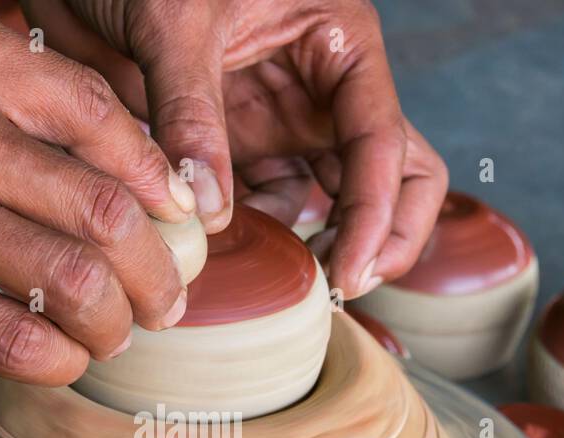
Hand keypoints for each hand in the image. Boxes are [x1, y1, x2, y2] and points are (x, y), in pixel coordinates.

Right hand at [0, 0, 198, 383]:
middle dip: (159, 269)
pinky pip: (13, 340)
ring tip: (115, 335)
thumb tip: (84, 159)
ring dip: (116, 323)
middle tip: (166, 296)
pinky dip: (58, 361)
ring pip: (76, 282)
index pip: (102, 120)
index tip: (178, 220)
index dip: (159, 183)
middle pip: (109, 210)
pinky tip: (58, 362)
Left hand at [20, 0, 448, 297]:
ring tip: (280, 277)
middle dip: (383, 233)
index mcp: (338, 41)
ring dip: (312, 242)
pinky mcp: (238, 143)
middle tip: (344, 284)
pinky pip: (264, 202)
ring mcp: (281, 118)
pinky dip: (254, 233)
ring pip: (330, 197)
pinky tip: (228, 251)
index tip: (351, 271)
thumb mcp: (172, 22)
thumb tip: (209, 213)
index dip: (377, 213)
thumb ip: (191, 114)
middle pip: (391, 173)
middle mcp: (322, 86)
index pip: (382, 141)